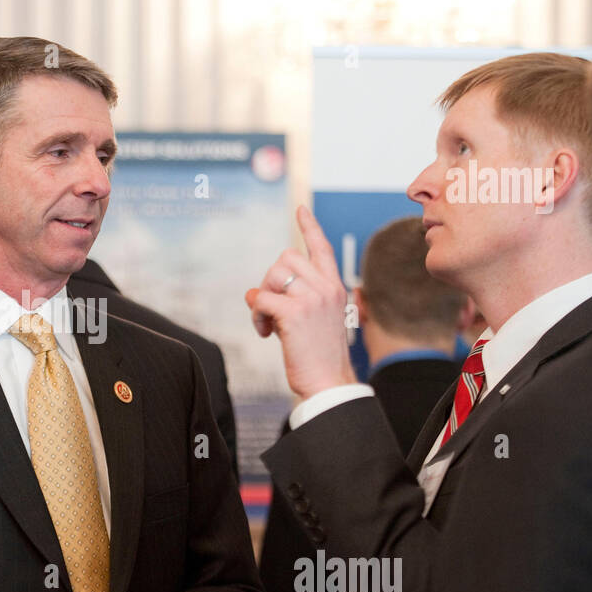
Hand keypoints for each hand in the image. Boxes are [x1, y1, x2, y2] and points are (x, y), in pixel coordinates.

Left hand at [244, 205, 355, 398]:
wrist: (329, 383)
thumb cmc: (321, 356)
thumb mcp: (322, 319)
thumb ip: (307, 298)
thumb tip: (272, 289)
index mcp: (336, 287)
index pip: (322, 247)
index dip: (309, 227)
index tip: (300, 209)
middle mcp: (326, 287)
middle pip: (285, 258)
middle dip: (270, 280)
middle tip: (271, 306)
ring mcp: (312, 298)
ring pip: (271, 276)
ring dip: (261, 298)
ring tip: (268, 322)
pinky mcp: (294, 313)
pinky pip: (260, 299)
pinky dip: (256, 314)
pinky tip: (264, 331)